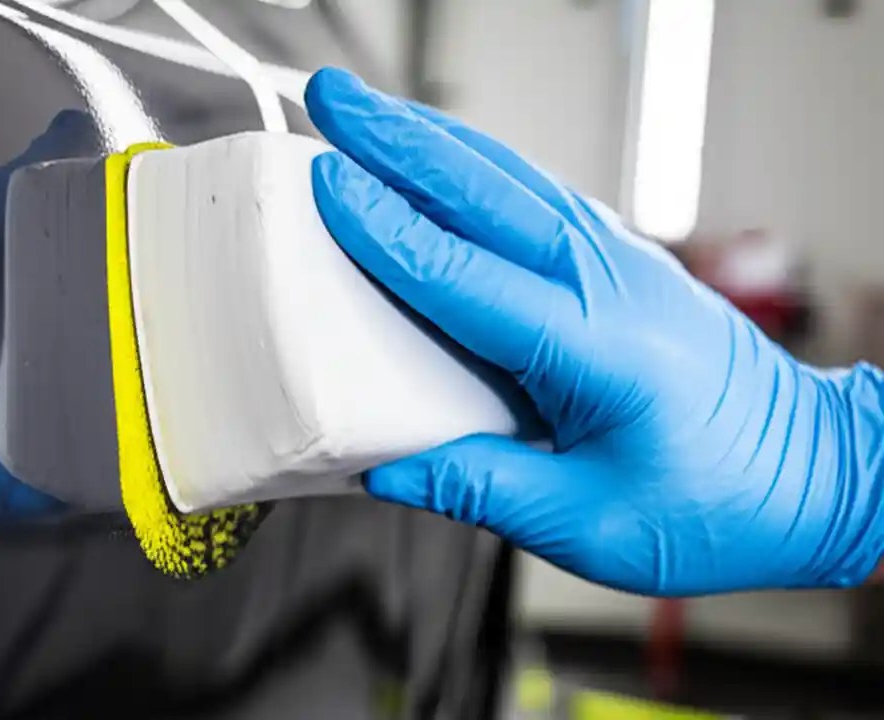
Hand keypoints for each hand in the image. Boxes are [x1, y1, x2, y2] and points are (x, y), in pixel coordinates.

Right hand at [306, 68, 883, 595]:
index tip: (328, 184)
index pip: (462, 273)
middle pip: (482, 192)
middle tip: (332, 99)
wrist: (815, 476)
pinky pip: (534, 196)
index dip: (385, 228)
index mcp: (590, 347)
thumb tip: (391, 473)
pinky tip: (444, 155)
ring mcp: (617, 261)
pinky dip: (478, 165)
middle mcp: (604, 283)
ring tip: (371, 112)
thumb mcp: (588, 526)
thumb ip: (481, 490)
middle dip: (396, 140)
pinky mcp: (621, 262)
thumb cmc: (718, 506)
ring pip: (509, 178)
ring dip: (433, 138)